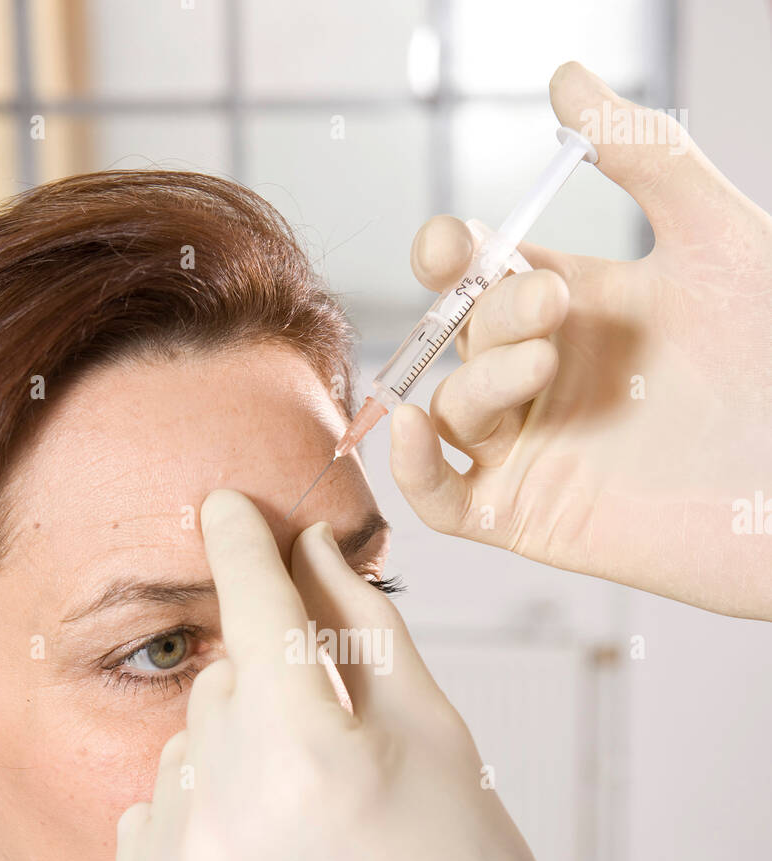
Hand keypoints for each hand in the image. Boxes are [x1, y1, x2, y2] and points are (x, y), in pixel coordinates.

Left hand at [110, 489, 595, 860]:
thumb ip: (364, 629)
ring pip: (181, 757)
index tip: (225, 507)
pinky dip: (194, 832)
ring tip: (304, 837)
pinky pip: (148, 828)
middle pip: (220, 685)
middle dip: (268, 695)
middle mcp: (225, 818)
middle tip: (332, 761)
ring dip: (232, 768)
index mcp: (311, 756)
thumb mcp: (440, 739)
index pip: (256, 606)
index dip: (241, 545)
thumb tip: (309, 549)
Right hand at [391, 62, 771, 619]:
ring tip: (542, 365)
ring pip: (452, 409)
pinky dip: (412, 468)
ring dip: (479, 378)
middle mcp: (548, 378)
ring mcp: (534, 450)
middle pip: (463, 333)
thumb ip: (645, 156)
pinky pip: (439, 499)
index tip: (453, 244)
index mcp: (581, 310)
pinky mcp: (528, 517)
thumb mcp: (716, 241)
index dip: (450, 255)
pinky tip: (415, 431)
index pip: (481, 275)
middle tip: (553, 302)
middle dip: (490, 310)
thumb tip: (565, 77)